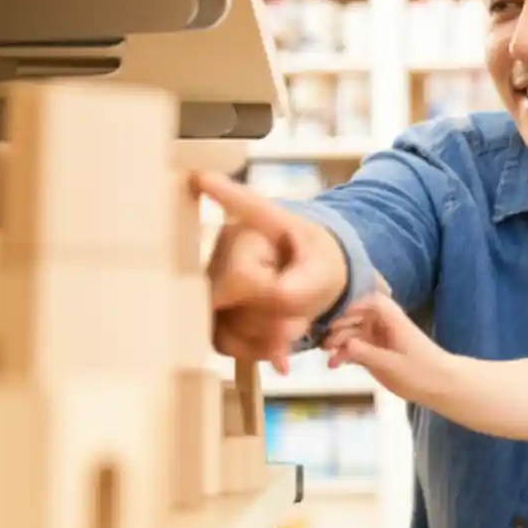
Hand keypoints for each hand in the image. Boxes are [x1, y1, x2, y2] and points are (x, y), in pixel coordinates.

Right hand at [192, 172, 348, 372]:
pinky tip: (275, 348)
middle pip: (237, 289)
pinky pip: (222, 341)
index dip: (224, 197)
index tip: (203, 176)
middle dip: (274, 314)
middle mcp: (223, 247)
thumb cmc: (315, 264)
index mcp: (256, 227)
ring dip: (267, 336)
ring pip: (227, 322)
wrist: (307, 280)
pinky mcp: (208, 311)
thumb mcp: (324, 273)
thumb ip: (301, 292)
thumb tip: (272, 322)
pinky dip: (254, 350)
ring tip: (293, 324)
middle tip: (302, 316)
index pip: (243, 215)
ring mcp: (210, 280)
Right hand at [323, 293, 453, 403]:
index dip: (355, 306)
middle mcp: (385, 327)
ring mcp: (380, 340)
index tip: (337, 317)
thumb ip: (367, 354)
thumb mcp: (392, 365)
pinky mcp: (377, 354)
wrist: (441, 386)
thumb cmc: (421, 372)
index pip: (374, 302)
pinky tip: (333, 365)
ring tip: (326, 355)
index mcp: (394, 321)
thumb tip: (344, 344)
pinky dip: (345, 355)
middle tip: (325, 342)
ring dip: (339, 342)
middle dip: (340, 327)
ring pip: (354, 334)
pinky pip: (357, 349)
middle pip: (359, 317)